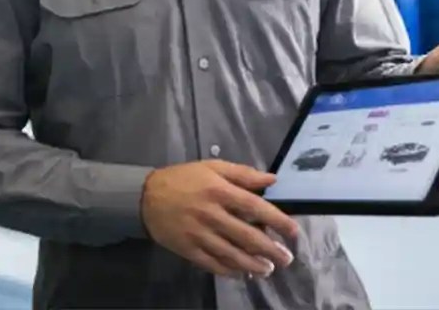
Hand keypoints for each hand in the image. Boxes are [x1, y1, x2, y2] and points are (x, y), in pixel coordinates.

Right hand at [140, 160, 298, 278]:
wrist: (145, 197)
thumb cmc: (183, 179)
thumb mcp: (211, 167)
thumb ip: (242, 173)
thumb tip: (272, 178)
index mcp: (219, 191)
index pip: (255, 207)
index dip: (278, 221)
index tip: (293, 232)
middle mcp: (211, 214)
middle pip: (247, 236)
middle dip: (271, 250)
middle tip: (287, 259)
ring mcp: (199, 234)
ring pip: (232, 254)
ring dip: (254, 265)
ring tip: (268, 269)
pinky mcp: (188, 249)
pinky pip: (213, 264)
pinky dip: (230, 271)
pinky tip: (242, 273)